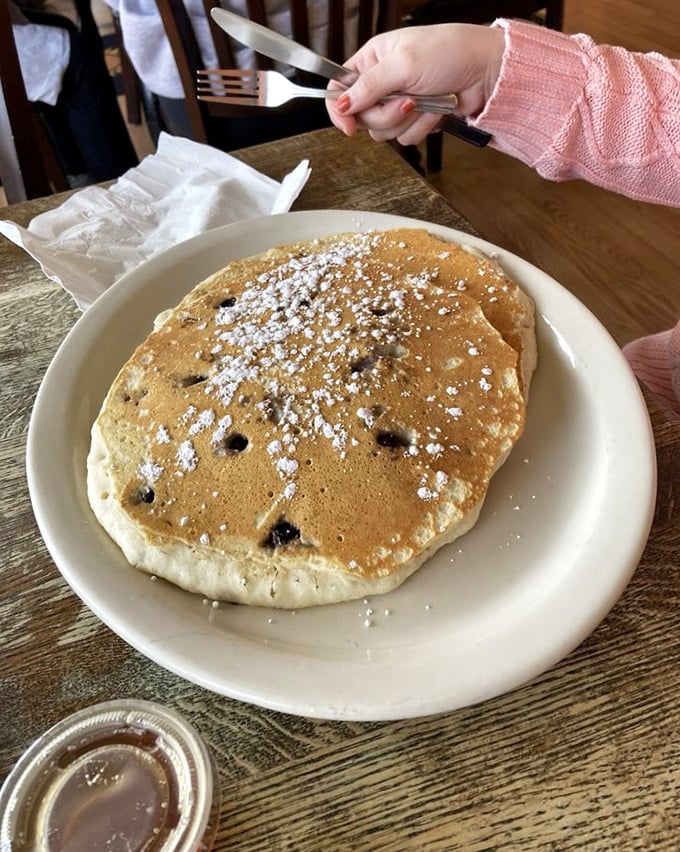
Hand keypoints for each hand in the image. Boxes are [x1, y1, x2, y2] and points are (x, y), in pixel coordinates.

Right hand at [327, 24, 504, 145]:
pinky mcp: (415, 119)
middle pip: (363, 117)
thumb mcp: (403, 64)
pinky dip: (422, 126)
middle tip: (407, 101)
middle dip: (386, 115)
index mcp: (372, 60)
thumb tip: (341, 103)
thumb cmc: (449, 52)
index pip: (340, 88)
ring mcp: (398, 103)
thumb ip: (368, 86)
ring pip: (384, 132)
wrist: (484, 70)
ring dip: (407, 121)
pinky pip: (405, 137)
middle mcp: (382, 83)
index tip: (348, 126)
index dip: (339, 110)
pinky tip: (435, 108)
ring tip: (425, 100)